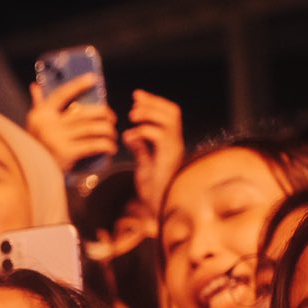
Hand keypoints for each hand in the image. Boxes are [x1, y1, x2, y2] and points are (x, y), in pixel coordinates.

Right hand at [25, 74, 117, 172]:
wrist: (36, 176)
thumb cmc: (38, 148)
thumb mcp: (34, 127)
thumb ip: (38, 106)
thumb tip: (36, 86)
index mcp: (41, 115)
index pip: (61, 95)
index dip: (77, 85)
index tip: (93, 79)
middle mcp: (48, 125)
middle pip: (83, 113)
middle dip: (102, 113)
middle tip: (111, 118)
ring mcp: (57, 139)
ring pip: (91, 128)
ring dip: (107, 130)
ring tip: (112, 134)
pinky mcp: (66, 154)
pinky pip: (92, 145)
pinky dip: (105, 145)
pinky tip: (111, 148)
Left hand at [122, 91, 183, 208]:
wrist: (158, 212)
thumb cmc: (153, 192)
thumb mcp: (144, 166)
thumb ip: (141, 149)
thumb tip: (130, 135)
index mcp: (171, 144)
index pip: (169, 115)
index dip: (154, 102)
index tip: (137, 96)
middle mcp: (177, 144)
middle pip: (173, 111)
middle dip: (153, 102)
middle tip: (135, 100)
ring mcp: (175, 150)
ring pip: (169, 119)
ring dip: (149, 112)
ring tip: (132, 116)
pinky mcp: (169, 158)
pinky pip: (159, 135)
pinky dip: (142, 132)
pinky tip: (130, 138)